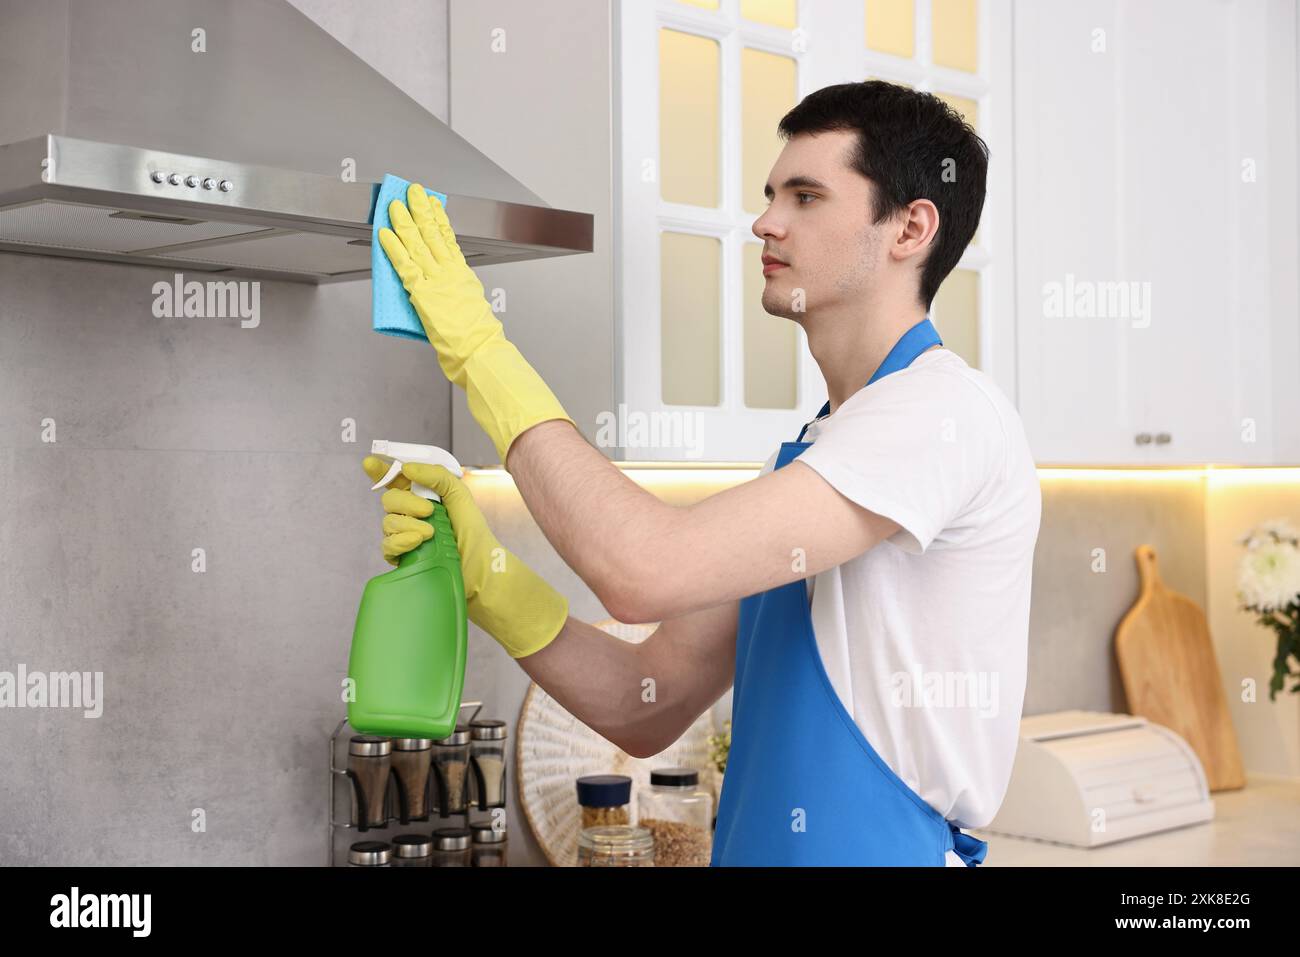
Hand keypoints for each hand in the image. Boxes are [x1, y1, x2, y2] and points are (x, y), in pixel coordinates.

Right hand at [361, 456, 567, 658]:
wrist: (479, 566)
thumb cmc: (472, 531)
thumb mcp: (459, 495)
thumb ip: (436, 476)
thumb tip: (406, 468)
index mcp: (421, 496)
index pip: (394, 480)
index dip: (380, 470)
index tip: (370, 462)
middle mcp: (410, 514)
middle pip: (388, 500)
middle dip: (406, 503)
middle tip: (430, 511)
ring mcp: (404, 535)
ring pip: (387, 522)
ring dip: (409, 525)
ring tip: (431, 533)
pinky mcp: (402, 556)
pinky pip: (387, 545)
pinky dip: (401, 541)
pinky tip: (417, 542)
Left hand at [377, 185, 500, 387]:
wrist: (479, 349)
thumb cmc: (476, 336)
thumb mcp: (470, 304)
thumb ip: (455, 291)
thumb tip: (444, 289)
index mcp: (463, 275)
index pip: (449, 239)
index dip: (439, 219)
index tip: (433, 204)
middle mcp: (450, 272)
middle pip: (432, 234)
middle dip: (421, 210)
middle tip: (413, 193)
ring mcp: (436, 280)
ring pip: (417, 243)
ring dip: (404, 222)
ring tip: (395, 206)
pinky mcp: (422, 292)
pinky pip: (403, 264)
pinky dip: (393, 247)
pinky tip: (385, 234)